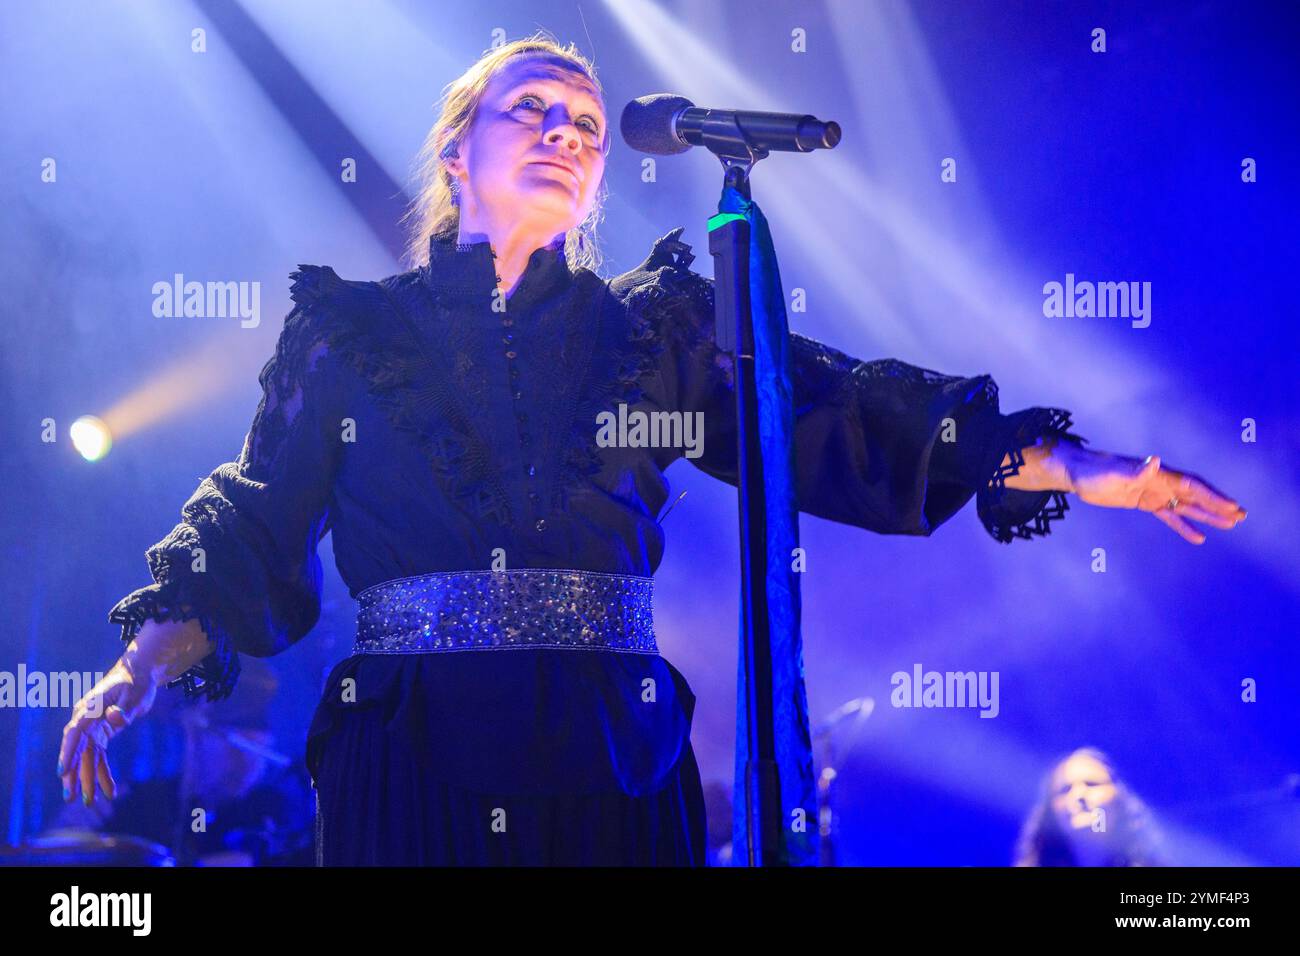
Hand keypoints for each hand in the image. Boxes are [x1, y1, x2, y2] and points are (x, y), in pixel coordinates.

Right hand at [57, 656, 157, 804]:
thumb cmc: (137, 682)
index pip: (75, 732)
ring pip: (86, 757)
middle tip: (70, 798)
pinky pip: (99, 757)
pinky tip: (109, 791)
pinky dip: (103, 773)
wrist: (139, 673)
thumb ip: (125, 709)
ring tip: (88, 802)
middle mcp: (86, 719)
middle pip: (77, 750)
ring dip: (87, 779)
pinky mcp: (101, 733)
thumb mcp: (136, 694)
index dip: (68, 752)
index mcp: (90, 708)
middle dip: (73, 774)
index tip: (62, 771)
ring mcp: (92, 728)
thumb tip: (113, 718)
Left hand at [1061, 446, 1245, 543]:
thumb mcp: (1114, 474)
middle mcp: (1159, 482)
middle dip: (1218, 505)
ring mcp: (1152, 492)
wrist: (1077, 473)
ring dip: (1207, 515)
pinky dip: (1183, 525)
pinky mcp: (1143, 502)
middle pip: (1195, 495)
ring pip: (1186, 505)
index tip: (1232, 506)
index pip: (1191, 485)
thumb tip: (1154, 461)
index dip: (1212, 495)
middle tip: (1241, 516)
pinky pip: (1168, 515)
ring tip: (1230, 525)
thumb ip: (1136, 471)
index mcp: (1158, 474)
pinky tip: (1198, 537)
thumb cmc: (1094, 472)